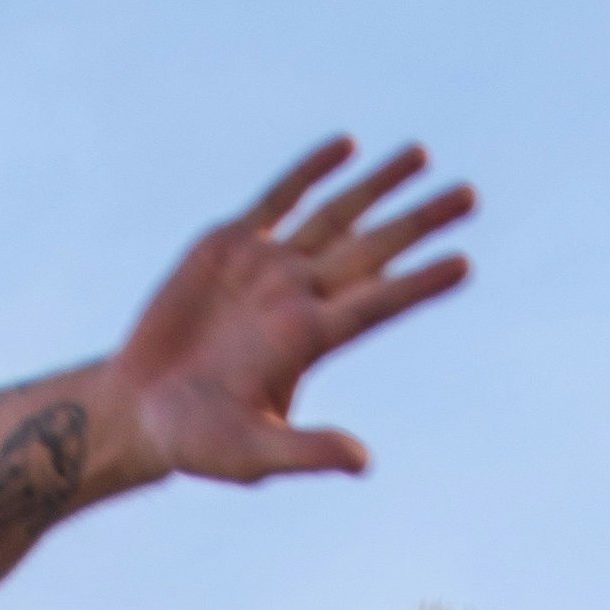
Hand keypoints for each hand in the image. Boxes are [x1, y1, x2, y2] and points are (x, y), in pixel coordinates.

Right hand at [115, 140, 472, 490]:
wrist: (139, 411)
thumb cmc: (196, 443)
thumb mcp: (251, 454)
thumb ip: (305, 452)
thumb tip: (363, 463)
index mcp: (307, 341)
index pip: (377, 304)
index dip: (419, 283)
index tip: (464, 263)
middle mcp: (297, 298)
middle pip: (371, 251)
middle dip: (418, 221)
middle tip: (470, 196)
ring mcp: (266, 267)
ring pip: (335, 216)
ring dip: (377, 186)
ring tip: (421, 154)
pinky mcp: (229, 245)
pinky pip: (279, 198)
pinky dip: (310, 171)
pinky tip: (346, 147)